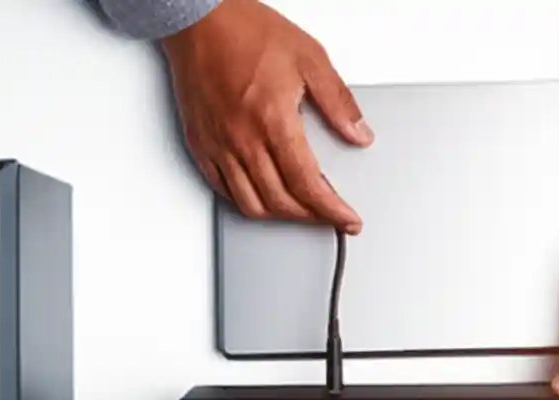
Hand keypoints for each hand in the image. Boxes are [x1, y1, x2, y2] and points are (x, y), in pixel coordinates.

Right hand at [160, 0, 371, 232]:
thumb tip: (358, 133)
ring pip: (251, 204)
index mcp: (272, 120)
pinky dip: (248, 202)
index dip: (332, 209)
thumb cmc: (246, 31)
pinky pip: (224, 190)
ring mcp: (218, 146)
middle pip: (281, 202)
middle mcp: (242, 140)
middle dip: (311, 217)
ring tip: (301, 209)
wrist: (200, 20)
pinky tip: (264, 196)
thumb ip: (337, 101)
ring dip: (281, 215)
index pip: (308, 184)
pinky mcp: (201, 144)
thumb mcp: (309, 58)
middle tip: (330, 215)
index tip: (347, 219)